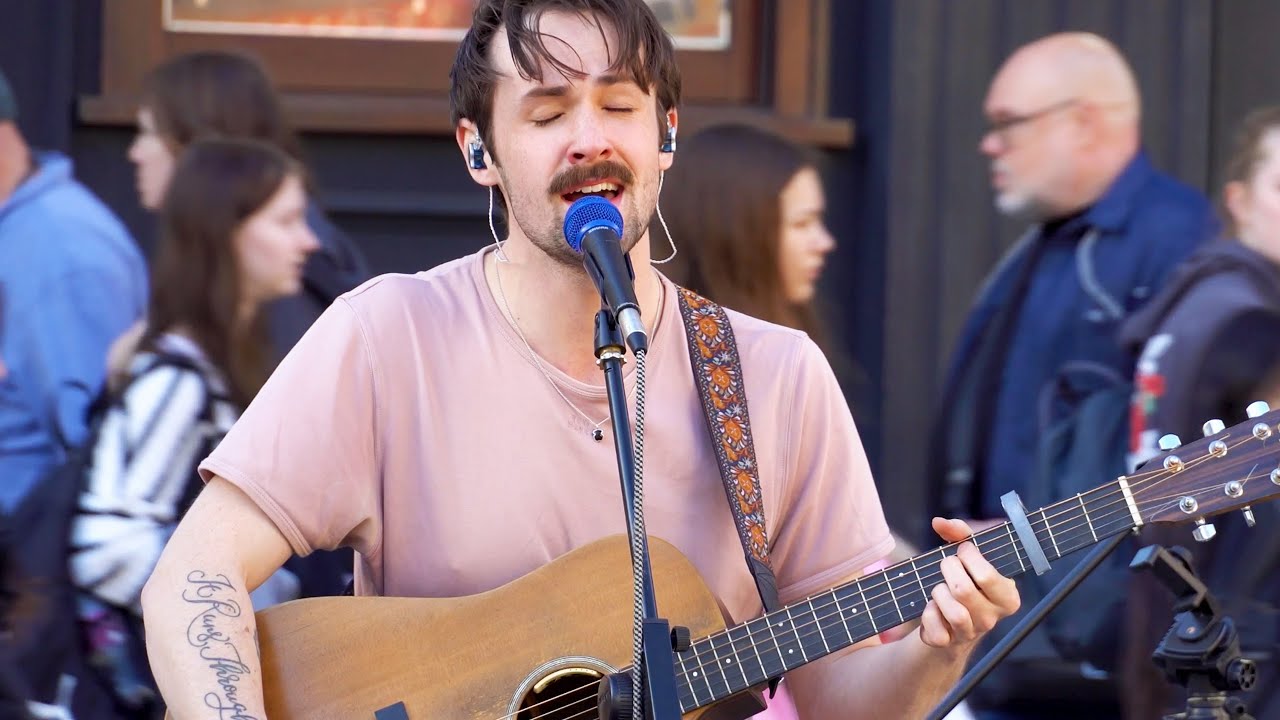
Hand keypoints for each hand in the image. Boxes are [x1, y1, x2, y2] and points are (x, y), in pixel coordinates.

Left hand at [918, 517, 1019, 653]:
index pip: (986, 575)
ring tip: (940, 587)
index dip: (967, 556)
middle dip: (948, 569)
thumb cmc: (965, 580)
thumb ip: (959, 533)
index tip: (963, 551)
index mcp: (1008, 597)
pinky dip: (927, 615)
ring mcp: (971, 633)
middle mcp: (992, 618)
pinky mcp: (948, 643)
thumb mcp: (968, 556)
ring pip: (953, 612)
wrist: (950, 620)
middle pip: (963, 590)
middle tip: (947, 565)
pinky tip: (931, 607)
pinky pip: (935, 629)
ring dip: (938, 592)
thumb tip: (939, 522)